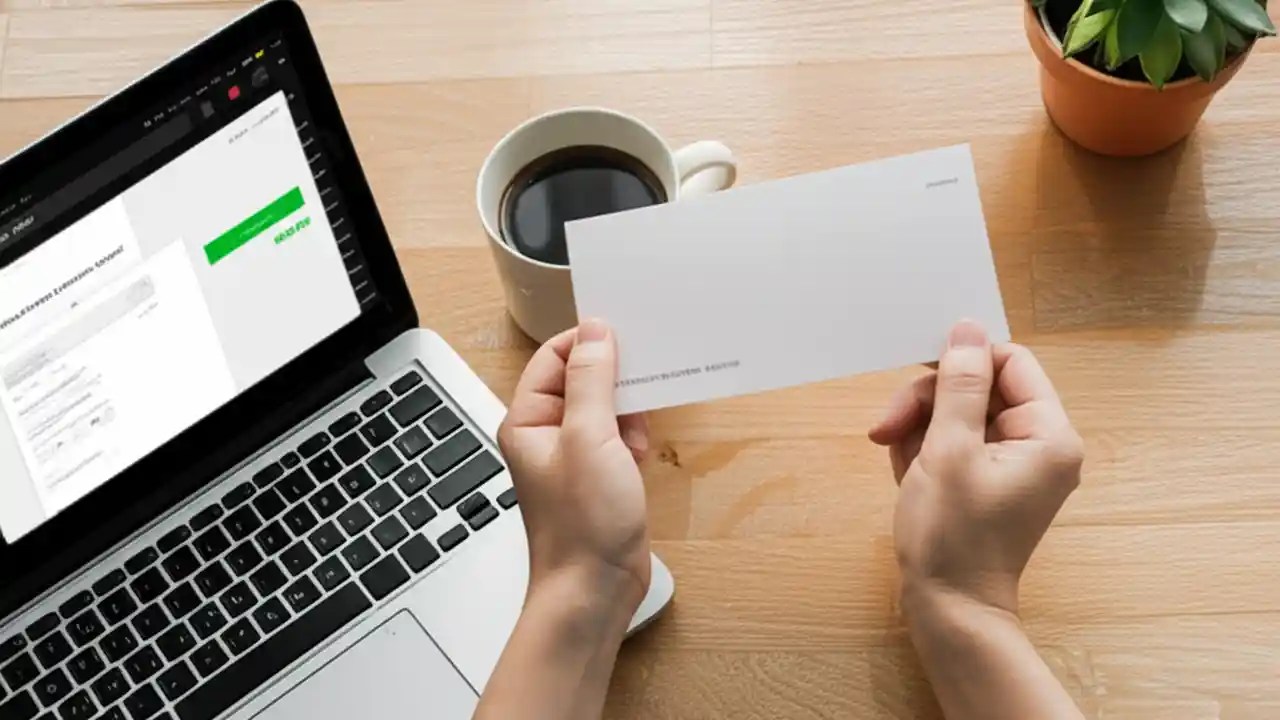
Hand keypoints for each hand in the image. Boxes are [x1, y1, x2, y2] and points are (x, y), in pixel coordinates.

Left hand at [497, 318, 651, 613]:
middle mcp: (545, 434)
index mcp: (528, 419)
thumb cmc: (582, 525)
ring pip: (604, 408)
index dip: (588, 342)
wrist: (594, 589)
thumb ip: (591, 380)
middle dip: (614, 381)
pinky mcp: (597, 474)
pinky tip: (639, 458)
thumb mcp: (590, 437)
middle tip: (639, 383)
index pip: (554, 357)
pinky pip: (618, 436)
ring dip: (627, 413)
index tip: (623, 336)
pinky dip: (634, 439)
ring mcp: (572, 454)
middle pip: (581, 379)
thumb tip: (594, 331)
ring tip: (634, 438)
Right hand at [868, 320, 1083, 615]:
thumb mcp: (948, 449)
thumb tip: (968, 327)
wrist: (948, 608)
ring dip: (919, 426)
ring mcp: (1014, 464)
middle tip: (888, 426)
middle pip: (979, 387)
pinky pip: (954, 442)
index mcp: (1050, 435)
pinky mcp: (988, 480)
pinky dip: (924, 449)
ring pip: (959, 412)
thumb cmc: (953, 536)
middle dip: (930, 401)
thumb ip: (959, 383)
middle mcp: (1040, 446)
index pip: (1009, 363)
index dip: (961, 362)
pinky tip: (906, 471)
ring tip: (895, 454)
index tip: (917, 375)